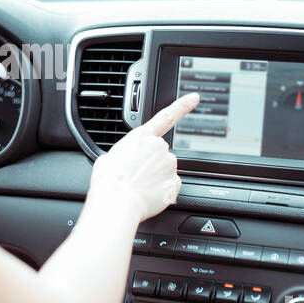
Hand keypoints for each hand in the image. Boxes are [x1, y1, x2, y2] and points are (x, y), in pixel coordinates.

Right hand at [87, 92, 200, 222]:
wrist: (115, 204)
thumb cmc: (108, 182)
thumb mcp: (109, 157)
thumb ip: (124, 153)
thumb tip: (125, 160)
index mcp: (142, 137)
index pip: (167, 116)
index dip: (183, 105)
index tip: (195, 98)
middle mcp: (159, 148)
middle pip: (161, 154)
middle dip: (152, 164)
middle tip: (136, 176)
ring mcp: (169, 165)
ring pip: (166, 171)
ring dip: (156, 178)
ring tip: (138, 187)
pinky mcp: (174, 184)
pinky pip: (170, 186)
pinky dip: (161, 191)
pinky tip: (147, 195)